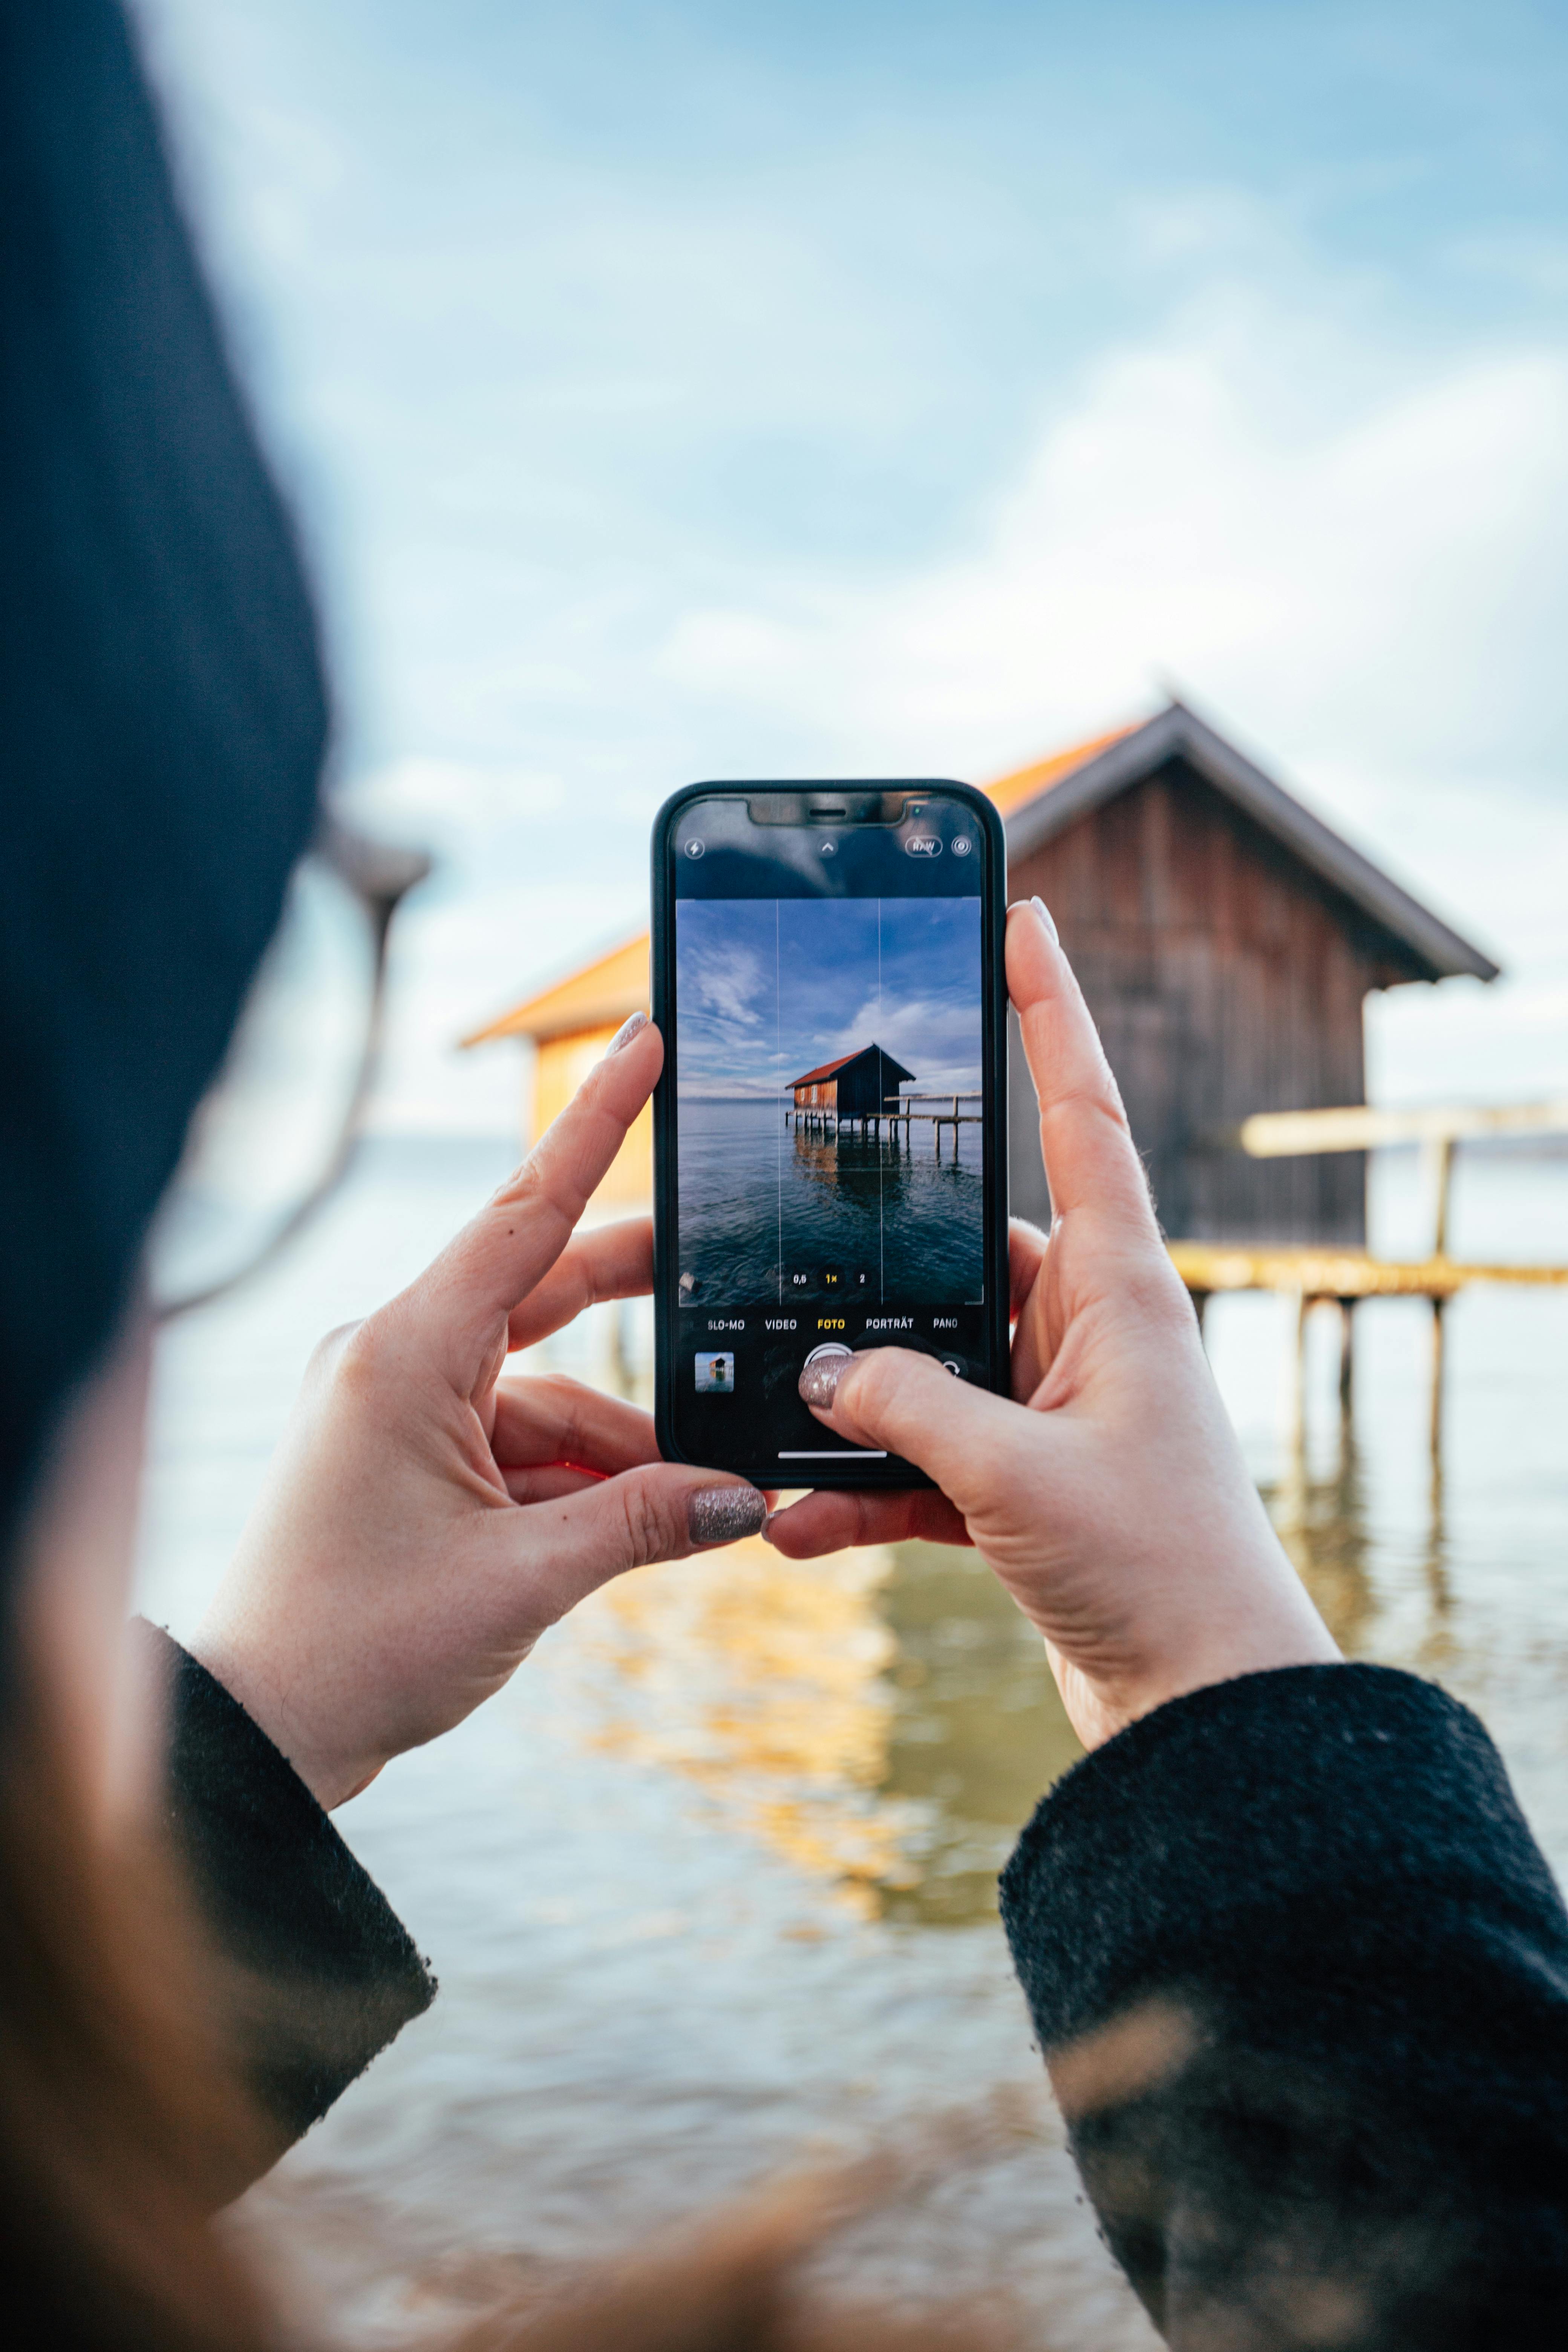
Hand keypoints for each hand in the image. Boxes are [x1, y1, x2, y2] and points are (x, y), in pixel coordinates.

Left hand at [188, 1014, 764, 1807]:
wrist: (260, 1730)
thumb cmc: (355, 1648)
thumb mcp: (520, 1582)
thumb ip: (640, 1524)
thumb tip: (742, 1500)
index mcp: (404, 1354)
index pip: (524, 1215)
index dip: (593, 1125)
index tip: (640, 1044)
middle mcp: (397, 1360)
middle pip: (548, 1295)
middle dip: (648, 1305)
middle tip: (733, 1281)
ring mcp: (399, 1409)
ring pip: (548, 1395)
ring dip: (623, 1448)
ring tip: (696, 1508)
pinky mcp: (408, 1457)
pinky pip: (520, 1443)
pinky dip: (582, 1481)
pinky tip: (644, 1525)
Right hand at [766, 901, 1336, 1749]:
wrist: (1203, 1709)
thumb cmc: (1154, 1571)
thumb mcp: (1018, 1475)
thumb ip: (910, 1407)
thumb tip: (824, 1370)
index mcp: (1120, 1290)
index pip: (1080, 1114)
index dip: (1050, 1012)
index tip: (1018, 921)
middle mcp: (1089, 1333)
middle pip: (967, 1253)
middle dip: (875, 1262)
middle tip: (792, 1225)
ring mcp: (1054, 1409)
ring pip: (927, 1368)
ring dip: (853, 1406)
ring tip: (771, 1427)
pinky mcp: (1023, 1485)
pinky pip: (922, 1461)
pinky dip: (861, 1491)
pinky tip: (795, 1524)